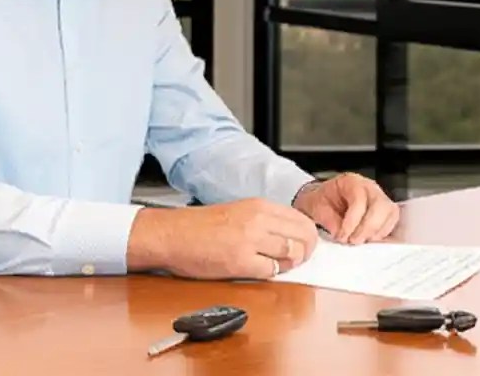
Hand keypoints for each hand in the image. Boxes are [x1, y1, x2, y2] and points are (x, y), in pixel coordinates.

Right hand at [126, 198, 318, 279]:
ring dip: (289, 264)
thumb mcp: (238, 211)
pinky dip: (270, 273)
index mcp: (259, 205)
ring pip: (292, 254)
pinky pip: (271, 271)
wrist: (172, 234)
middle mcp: (258, 219)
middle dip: (305, 252)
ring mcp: (249, 240)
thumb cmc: (199, 226)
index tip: (304, 246)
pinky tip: (258, 270)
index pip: (302, 220)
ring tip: (275, 265)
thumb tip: (291, 236)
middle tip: (296, 260)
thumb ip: (265, 220)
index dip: (308, 237)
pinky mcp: (240, 261)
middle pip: (304, 237)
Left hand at [292, 173, 399, 244]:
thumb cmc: (321, 201)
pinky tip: (368, 239)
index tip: (343, 235)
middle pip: (380, 205)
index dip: (352, 221)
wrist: (322, 200)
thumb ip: (330, 221)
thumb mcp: (318, 208)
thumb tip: (343, 235)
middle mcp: (369, 186)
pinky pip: (393, 220)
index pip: (359, 199)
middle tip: (353, 241)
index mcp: (350, 181)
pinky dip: (382, 232)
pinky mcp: (385, 208)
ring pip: (390, 212)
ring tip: (360, 240)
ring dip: (376, 231)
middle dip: (367, 227)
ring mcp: (379, 196)